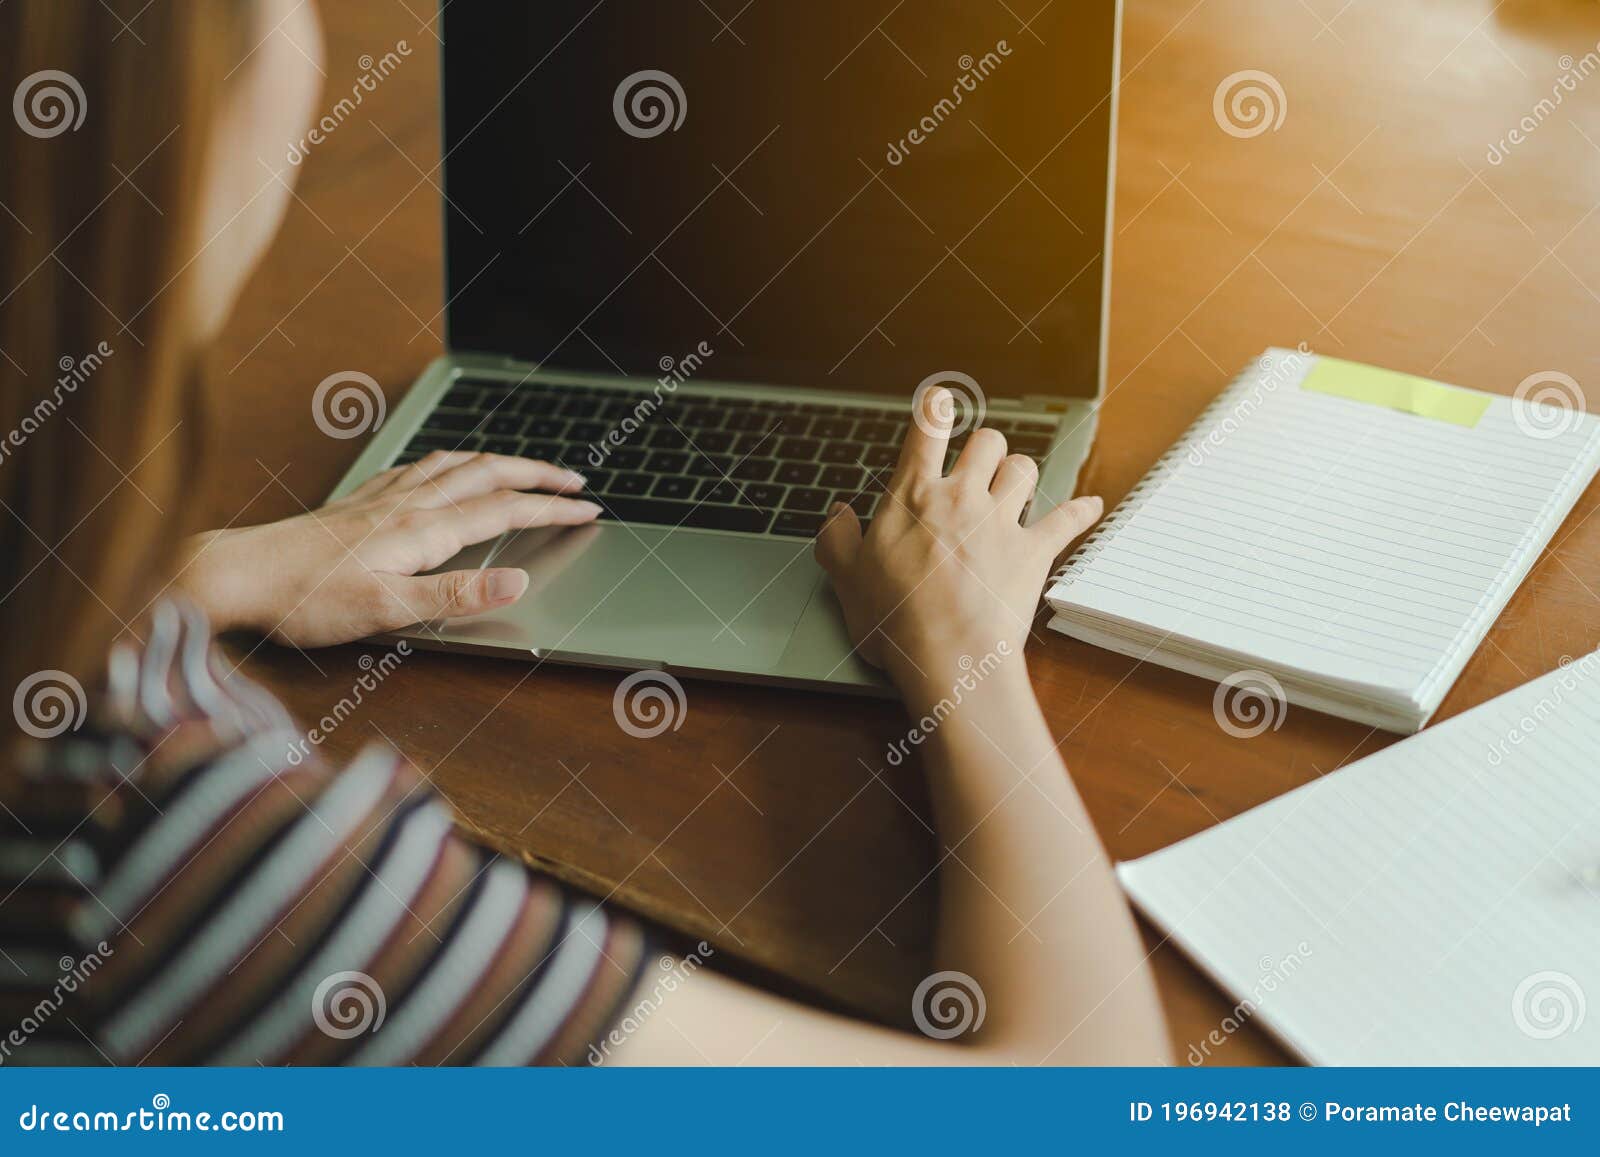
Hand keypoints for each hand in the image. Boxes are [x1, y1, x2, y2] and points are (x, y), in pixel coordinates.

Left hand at [175, 451, 600, 646]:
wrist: (238, 576)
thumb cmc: (305, 598)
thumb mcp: (388, 610)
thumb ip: (457, 593)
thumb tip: (517, 581)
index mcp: (423, 530)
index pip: (504, 511)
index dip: (551, 509)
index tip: (588, 510)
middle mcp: (407, 504)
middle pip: (487, 474)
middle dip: (537, 475)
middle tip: (574, 481)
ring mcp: (382, 498)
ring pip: (455, 464)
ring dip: (499, 461)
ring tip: (524, 467)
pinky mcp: (358, 502)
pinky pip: (419, 467)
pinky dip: (451, 461)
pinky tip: (445, 466)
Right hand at [814, 388, 1102, 691]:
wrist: (949, 655)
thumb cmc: (895, 621)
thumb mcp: (846, 580)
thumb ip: (838, 541)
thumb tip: (837, 517)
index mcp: (912, 498)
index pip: (925, 432)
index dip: (933, 409)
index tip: (938, 400)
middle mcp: (961, 498)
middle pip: (986, 442)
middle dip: (984, 447)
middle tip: (979, 463)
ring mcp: (1002, 523)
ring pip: (1024, 469)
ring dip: (1019, 473)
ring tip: (1013, 485)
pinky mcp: (1034, 552)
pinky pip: (1066, 519)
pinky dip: (1080, 511)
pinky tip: (1090, 507)